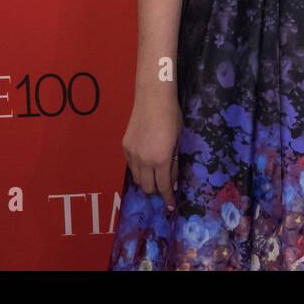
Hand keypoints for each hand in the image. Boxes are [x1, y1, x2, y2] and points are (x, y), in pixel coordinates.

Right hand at [122, 91, 182, 209]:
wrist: (152, 98)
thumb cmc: (172, 116)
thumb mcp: (179, 141)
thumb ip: (175, 163)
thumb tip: (174, 183)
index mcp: (161, 159)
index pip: (163, 186)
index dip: (167, 197)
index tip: (170, 205)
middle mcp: (144, 160)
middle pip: (147, 187)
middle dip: (156, 191)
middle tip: (164, 188)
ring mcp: (132, 154)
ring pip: (137, 179)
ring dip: (147, 181)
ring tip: (155, 176)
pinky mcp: (124, 147)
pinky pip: (131, 166)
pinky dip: (139, 170)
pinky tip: (146, 164)